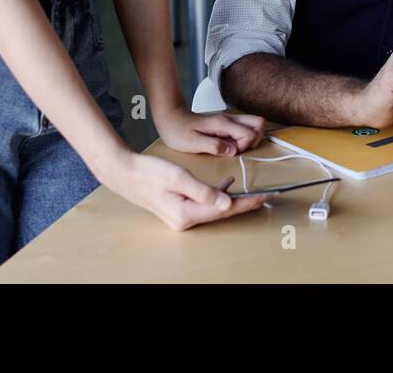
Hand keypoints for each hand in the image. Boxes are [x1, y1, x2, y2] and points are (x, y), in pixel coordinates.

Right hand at [101, 151, 271, 230]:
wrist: (125, 173)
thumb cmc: (150, 173)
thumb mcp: (178, 178)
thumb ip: (203, 191)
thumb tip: (227, 203)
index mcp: (186, 214)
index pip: (224, 210)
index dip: (246, 203)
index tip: (265, 197)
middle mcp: (185, 220)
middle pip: (222, 211)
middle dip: (244, 204)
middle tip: (267, 196)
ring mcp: (182, 216)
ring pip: (215, 207)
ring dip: (233, 199)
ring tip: (252, 192)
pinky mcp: (179, 207)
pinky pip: (204, 202)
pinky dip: (217, 193)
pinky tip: (226, 183)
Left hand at [155, 104, 265, 157]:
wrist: (170, 117)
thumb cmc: (178, 130)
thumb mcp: (192, 143)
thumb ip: (214, 146)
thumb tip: (233, 151)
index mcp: (223, 124)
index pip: (250, 133)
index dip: (245, 147)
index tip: (231, 153)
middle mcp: (229, 120)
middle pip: (259, 123)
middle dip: (255, 140)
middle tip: (239, 150)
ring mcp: (229, 121)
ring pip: (254, 124)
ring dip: (250, 139)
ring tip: (234, 149)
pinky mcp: (226, 124)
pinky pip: (244, 128)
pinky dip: (243, 138)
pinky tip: (229, 146)